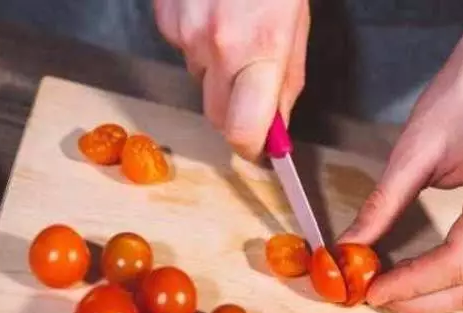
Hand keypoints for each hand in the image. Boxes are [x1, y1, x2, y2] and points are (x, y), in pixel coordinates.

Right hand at [153, 0, 309, 159]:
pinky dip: (197, 41)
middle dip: (234, 113)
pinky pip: (182, 50)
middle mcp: (218, 46)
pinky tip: (213, 13)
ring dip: (215, 71)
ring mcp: (186, 33)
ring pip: (199, 80)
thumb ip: (287, 81)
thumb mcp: (296, 24)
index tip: (258, 148)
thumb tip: (277, 126)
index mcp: (262, 48)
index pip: (243, 131)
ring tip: (233, 31)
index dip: (250, 147)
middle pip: (216, 116)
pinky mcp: (166, 20)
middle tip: (250, 88)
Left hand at [340, 0, 462, 312]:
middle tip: (374, 296)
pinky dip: (452, 288)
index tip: (370, 290)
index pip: (459, 259)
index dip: (412, 283)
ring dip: (437, 301)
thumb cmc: (457, 103)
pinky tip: (418, 280)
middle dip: (422, 302)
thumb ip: (382, 203)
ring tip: (391, 291)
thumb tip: (346, 248)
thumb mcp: (412, 149)